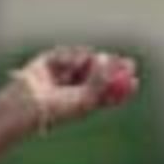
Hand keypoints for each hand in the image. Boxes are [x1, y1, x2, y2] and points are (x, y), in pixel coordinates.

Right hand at [7, 46, 138, 132]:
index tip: (135, 80)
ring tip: (80, 68)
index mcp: (83, 102)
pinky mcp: (50, 62)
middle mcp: (74, 88)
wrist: (28, 105)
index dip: (121, 86)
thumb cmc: (57, 110)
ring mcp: (62, 74)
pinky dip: (71, 56)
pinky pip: (68, 52)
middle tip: (126, 62)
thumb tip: (109, 60)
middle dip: (112, 66)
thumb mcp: (86, 99)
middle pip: (99, 72)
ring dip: (87, 61)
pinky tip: (66, 65)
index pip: (106, 92)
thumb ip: (100, 81)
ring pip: (85, 59)